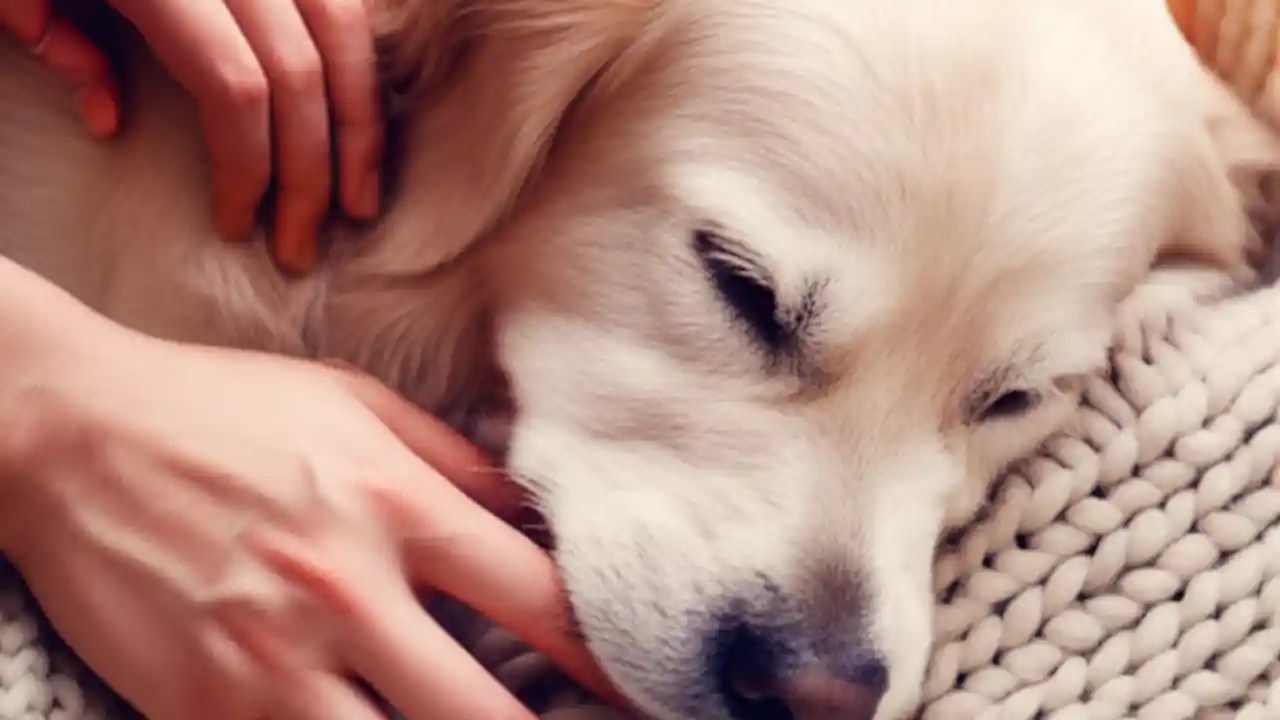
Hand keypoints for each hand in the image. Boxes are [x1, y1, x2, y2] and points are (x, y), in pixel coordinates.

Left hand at [0, 0, 383, 272]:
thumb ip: (58, 42)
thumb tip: (111, 120)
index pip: (240, 90)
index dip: (250, 166)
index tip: (236, 222)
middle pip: (304, 76)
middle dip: (313, 173)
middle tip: (303, 245)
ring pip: (348, 37)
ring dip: (362, 127)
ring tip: (361, 200)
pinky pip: (344, 2)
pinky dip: (360, 65)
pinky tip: (358, 118)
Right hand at [0, 324, 614, 718]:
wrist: (69, 432)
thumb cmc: (221, 409)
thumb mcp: (352, 400)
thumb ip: (453, 461)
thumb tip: (536, 509)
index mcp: (393, 503)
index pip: (535, 597)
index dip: (599, 652)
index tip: (633, 682)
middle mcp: (344, 588)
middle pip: (482, 710)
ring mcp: (271, 660)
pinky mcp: (206, 706)